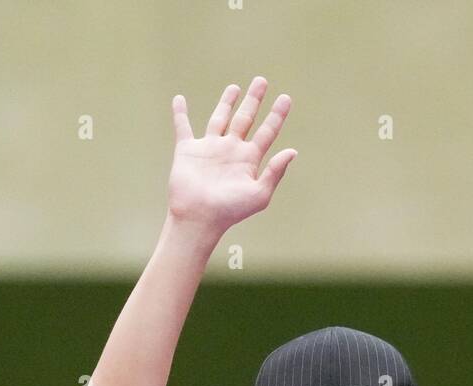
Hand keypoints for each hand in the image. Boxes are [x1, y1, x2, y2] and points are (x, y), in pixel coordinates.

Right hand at [167, 78, 295, 235]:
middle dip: (254, 100)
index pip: (267, 132)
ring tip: (235, 87)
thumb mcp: (259, 194)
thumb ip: (275, 172)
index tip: (286, 98)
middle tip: (262, 81)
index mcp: (249, 160)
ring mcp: (209, 149)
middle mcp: (231, 151)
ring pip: (220, 118)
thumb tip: (293, 151)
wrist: (199, 217)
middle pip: (245, 119)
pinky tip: (179, 99)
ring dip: (227, 102)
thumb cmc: (230, 211)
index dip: (277, 116)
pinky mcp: (188, 150)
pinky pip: (183, 126)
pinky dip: (180, 113)